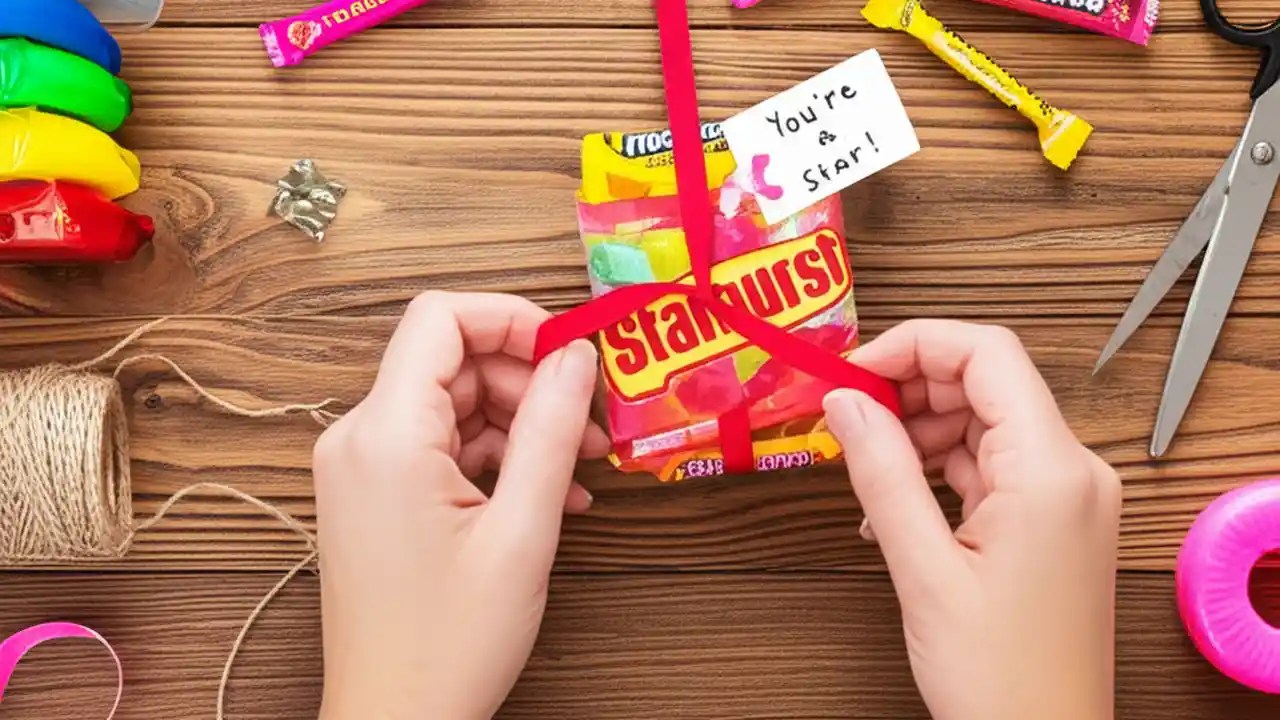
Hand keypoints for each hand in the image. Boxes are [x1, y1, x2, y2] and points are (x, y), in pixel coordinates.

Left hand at [313, 291, 606, 719]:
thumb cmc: (448, 645)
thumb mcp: (522, 532)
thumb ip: (550, 431)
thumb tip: (575, 356)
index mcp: (385, 437)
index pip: (440, 318)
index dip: (513, 319)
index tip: (570, 350)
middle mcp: (358, 439)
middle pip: (452, 361)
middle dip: (527, 381)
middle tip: (587, 426)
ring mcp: (361, 468)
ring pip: (451, 403)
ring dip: (519, 424)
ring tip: (575, 470)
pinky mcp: (373, 493)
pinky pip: (440, 445)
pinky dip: (494, 457)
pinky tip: (543, 494)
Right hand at [823, 320, 1119, 719]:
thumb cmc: (1002, 679)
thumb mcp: (924, 571)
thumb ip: (883, 474)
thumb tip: (846, 404)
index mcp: (1054, 472)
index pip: (987, 353)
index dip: (913, 345)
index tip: (852, 369)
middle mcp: (1074, 472)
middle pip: (985, 381)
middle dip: (908, 387)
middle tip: (845, 414)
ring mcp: (1068, 497)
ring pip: (984, 422)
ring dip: (918, 432)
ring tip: (866, 469)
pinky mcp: (1053, 521)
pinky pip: (991, 465)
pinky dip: (938, 469)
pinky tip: (895, 501)